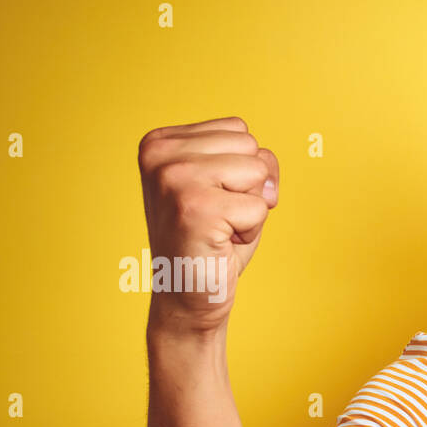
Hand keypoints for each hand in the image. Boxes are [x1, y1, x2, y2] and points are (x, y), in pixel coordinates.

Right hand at [137, 116, 279, 334]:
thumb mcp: (232, 187)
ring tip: (220, 229)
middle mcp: (160, 154)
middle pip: (250, 147)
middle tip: (218, 219)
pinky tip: (220, 244)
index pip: (238, 130)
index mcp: (160, 142)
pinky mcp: (195, 208)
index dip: (241, 171)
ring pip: (257, 172)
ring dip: (250, 208)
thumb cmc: (211, 241)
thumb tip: (267, 174)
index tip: (213, 200)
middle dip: (248, 188)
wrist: (186, 296)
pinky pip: (259, 207)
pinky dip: (250, 232)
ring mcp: (174, 179)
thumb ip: (253, 160)